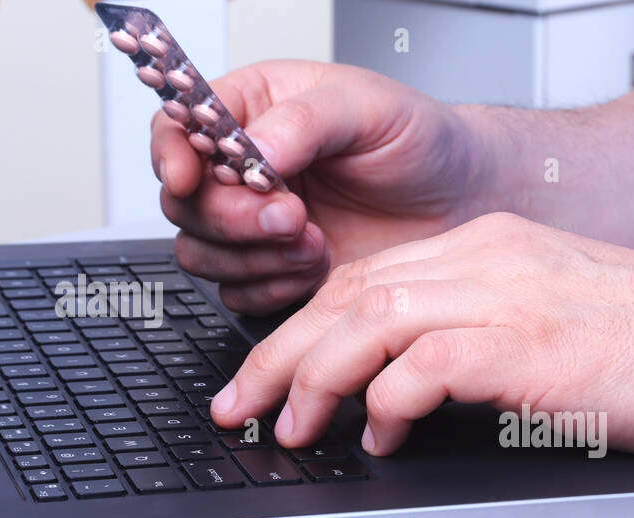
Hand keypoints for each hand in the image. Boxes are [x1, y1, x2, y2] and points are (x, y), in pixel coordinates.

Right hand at [151, 60, 491, 314]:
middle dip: (235, 219)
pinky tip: (317, 270)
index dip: (173, 155)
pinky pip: (238, 294)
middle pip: (184, 203)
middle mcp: (244, 171)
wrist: (460, 203)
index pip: (180, 128)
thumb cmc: (420, 143)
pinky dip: (272, 289)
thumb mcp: (367, 108)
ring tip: (316, 242)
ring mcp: (257, 226)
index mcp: (253, 111)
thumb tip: (252, 148)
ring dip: (255, 258)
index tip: (190, 177)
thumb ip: (305, 120)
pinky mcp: (276, 271)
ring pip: (202, 254)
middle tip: (295, 216)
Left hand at [209, 213, 633, 455]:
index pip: (367, 279)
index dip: (303, 329)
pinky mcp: (532, 345)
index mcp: (494, 250)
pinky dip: (386, 400)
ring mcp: (511, 296)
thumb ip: (486, 342)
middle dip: (278, 355)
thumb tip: (416, 393)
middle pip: (347, 295)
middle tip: (241, 405)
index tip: (269, 376)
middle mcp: (491, 259)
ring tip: (286, 427)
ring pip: (367, 321)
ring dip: (312, 378)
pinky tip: (380, 433)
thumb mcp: (560, 325)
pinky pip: (425, 366)